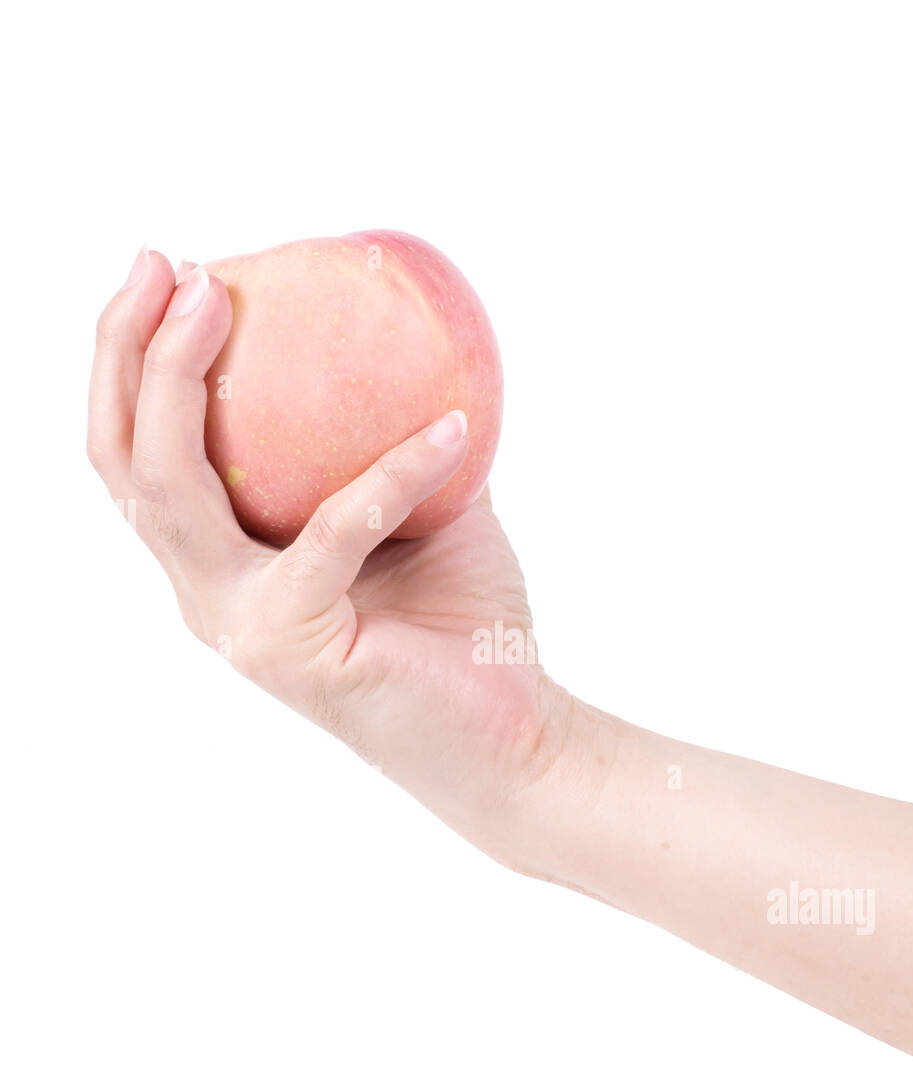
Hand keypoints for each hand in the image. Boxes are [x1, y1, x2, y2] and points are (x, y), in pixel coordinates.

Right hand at [87, 248, 572, 862]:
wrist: (513, 730)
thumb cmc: (464, 619)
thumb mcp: (415, 504)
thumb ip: (381, 433)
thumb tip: (404, 328)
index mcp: (224, 564)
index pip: (140, 458)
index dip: (129, 362)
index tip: (169, 269)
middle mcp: (210, 596)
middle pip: (123, 464)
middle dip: (123, 351)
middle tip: (165, 262)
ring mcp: (240, 626)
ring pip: (171, 490)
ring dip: (180, 381)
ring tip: (217, 298)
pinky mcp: (292, 646)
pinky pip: (334, 529)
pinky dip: (392, 469)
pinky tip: (454, 424)